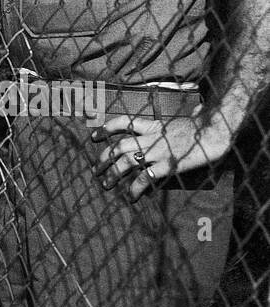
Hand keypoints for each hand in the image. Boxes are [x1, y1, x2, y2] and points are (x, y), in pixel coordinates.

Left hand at [93, 112, 231, 200]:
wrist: (213, 133)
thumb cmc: (202, 127)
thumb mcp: (185, 118)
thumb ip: (181, 118)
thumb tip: (196, 110)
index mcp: (153, 125)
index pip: (123, 123)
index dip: (106, 129)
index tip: (93, 136)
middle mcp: (150, 138)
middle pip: (120, 146)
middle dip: (104, 158)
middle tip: (95, 169)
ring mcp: (157, 152)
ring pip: (126, 161)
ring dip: (113, 173)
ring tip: (105, 184)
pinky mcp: (165, 166)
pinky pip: (144, 178)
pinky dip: (135, 188)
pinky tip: (131, 196)